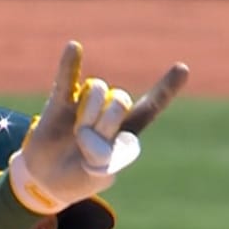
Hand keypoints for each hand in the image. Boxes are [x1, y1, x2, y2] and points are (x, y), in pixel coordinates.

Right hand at [8, 41, 189, 213]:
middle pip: (120, 100)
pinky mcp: (61, 103)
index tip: (182, 69)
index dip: (166, 89)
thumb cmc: (78, 180)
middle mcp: (107, 112)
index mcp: (124, 132)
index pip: (150, 107)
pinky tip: (74, 48)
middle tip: (88, 143)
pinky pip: (67, 79)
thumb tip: (88, 132)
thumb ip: (100, 158)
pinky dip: (70, 64)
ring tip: (75, 134)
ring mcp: (84, 105)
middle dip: (106, 121)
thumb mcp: (96, 177)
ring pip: (96, 90)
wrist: (47, 180)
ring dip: (87, 113)